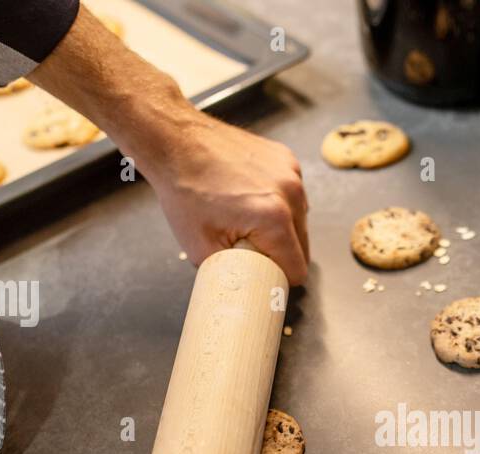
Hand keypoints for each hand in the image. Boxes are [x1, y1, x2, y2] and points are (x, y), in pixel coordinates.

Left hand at [140, 113, 309, 283]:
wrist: (176, 142)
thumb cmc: (184, 189)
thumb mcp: (201, 249)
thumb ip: (232, 272)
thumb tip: (246, 284)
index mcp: (274, 218)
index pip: (297, 269)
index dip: (279, 278)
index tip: (262, 274)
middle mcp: (290, 193)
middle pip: (303, 246)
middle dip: (280, 253)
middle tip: (250, 248)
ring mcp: (291, 172)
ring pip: (300, 220)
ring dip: (281, 228)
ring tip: (247, 220)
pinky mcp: (286, 158)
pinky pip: (292, 195)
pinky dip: (278, 202)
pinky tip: (250, 197)